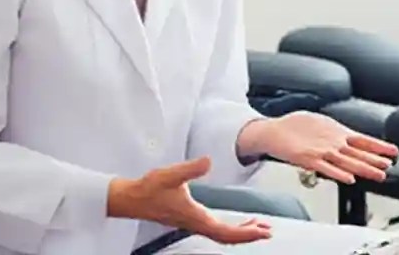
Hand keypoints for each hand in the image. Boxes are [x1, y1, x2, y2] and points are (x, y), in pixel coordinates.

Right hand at [107, 157, 270, 244]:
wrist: (131, 198)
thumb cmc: (149, 188)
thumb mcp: (171, 174)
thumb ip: (190, 168)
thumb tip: (208, 161)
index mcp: (195, 217)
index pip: (225, 233)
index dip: (245, 234)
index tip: (261, 232)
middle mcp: (196, 223)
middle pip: (226, 237)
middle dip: (248, 236)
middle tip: (267, 231)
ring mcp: (193, 223)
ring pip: (221, 235)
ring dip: (240, 232)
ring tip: (258, 227)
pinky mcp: (190, 219)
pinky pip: (215, 229)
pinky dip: (229, 228)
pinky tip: (236, 222)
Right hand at [245, 111, 398, 183]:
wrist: (274, 131)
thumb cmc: (297, 128)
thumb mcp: (323, 125)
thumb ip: (338, 133)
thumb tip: (350, 137)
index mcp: (338, 132)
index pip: (364, 140)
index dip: (380, 147)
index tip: (394, 152)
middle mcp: (333, 141)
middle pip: (359, 153)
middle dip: (376, 160)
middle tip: (390, 166)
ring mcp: (322, 151)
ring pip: (347, 162)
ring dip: (364, 168)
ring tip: (379, 174)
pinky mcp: (309, 160)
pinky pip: (327, 169)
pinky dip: (339, 173)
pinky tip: (349, 179)